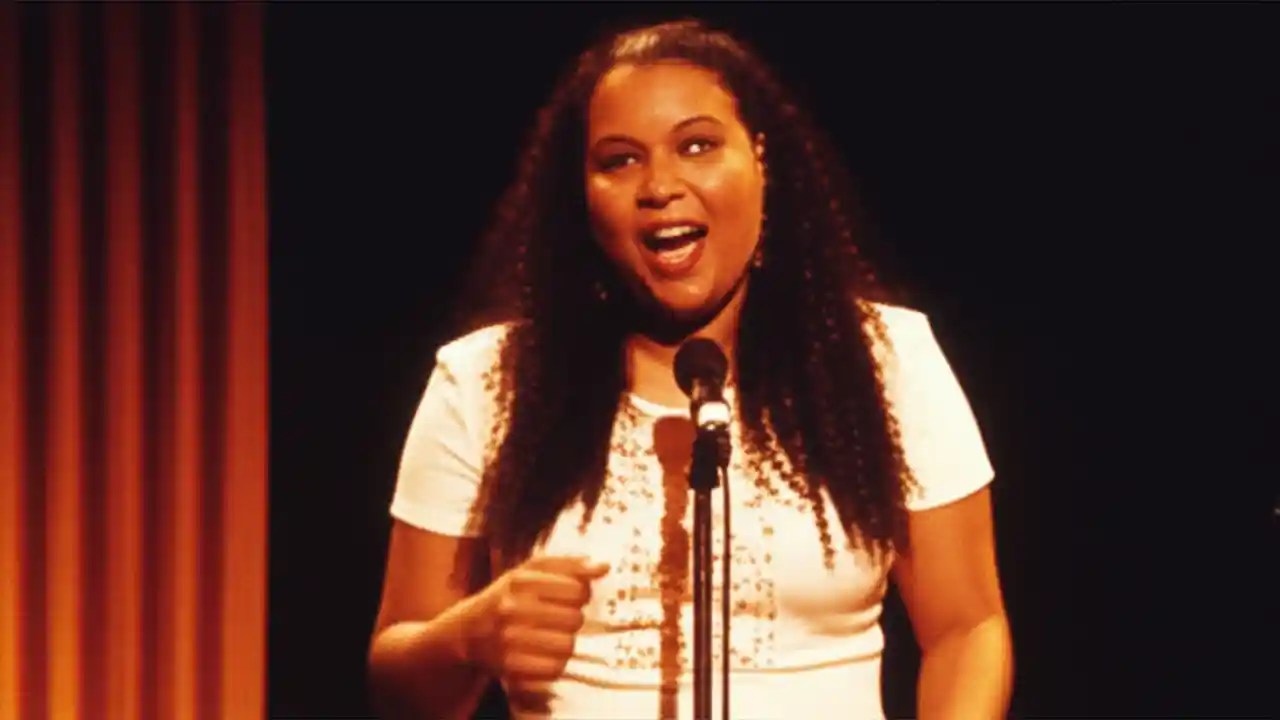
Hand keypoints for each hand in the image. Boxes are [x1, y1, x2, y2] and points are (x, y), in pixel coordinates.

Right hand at [469, 555, 608, 711]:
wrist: (469, 630)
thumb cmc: (509, 595)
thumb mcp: (532, 570)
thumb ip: (570, 565)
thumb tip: (604, 566)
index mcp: (519, 580)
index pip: (576, 589)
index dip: (582, 593)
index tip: (573, 595)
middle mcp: (511, 609)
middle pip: (574, 619)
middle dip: (574, 618)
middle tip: (561, 617)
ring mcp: (509, 640)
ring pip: (567, 645)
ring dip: (567, 641)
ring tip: (554, 635)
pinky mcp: (510, 668)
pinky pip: (555, 668)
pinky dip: (556, 662)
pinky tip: (545, 653)